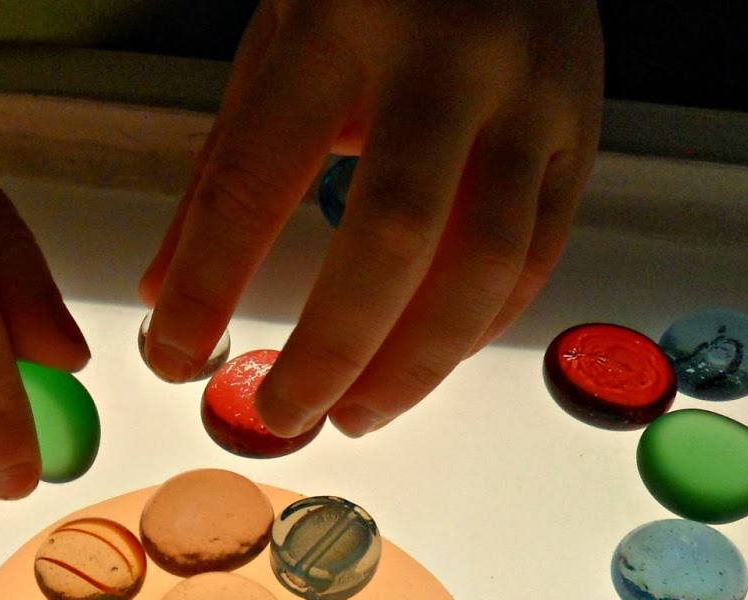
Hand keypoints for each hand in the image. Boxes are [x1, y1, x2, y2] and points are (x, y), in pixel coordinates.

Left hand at [140, 0, 601, 436]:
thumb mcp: (278, 45)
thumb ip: (225, 169)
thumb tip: (164, 296)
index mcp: (338, 25)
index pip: (256, 180)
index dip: (208, 285)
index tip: (169, 360)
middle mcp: (446, 60)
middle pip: (392, 235)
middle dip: (330, 348)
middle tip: (280, 413)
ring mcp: (530, 97)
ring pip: (485, 264)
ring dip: (415, 365)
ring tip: (356, 414)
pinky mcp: (584, 132)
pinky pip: (537, 258)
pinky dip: (478, 330)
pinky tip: (425, 364)